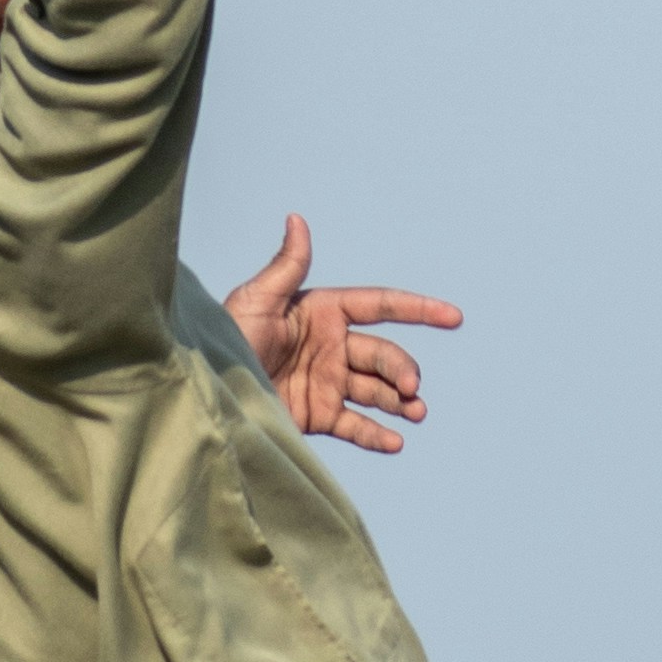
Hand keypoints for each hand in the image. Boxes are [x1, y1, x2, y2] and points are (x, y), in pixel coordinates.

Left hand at [220, 214, 462, 456]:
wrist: (207, 392)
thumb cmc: (225, 339)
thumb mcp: (254, 301)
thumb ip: (287, 266)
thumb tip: (297, 219)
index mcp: (323, 312)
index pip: (381, 306)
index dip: (419, 309)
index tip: (454, 317)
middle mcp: (331, 346)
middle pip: (383, 354)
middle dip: (403, 370)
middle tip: (411, 390)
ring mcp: (326, 382)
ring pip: (377, 391)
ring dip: (401, 401)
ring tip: (415, 413)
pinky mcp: (317, 415)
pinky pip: (356, 425)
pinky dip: (377, 435)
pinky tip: (395, 442)